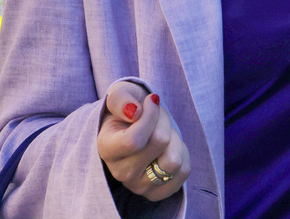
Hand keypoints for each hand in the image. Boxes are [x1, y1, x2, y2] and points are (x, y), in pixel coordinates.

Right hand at [97, 80, 190, 201]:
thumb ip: (121, 99)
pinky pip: (184, 171)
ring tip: (164, 131)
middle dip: (164, 120)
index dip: (150, 116)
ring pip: (174, 161)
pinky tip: (169, 147)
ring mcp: (138, 187)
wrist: (134, 128)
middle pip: (159, 143)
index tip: (152, 99)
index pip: (134, 140)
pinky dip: (181, 153)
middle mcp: (120, 172)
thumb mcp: (120, 95)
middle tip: (157, 114)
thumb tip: (134, 111)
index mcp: (105, 149)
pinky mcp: (157, 193)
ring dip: (174, 138)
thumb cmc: (127, 109)